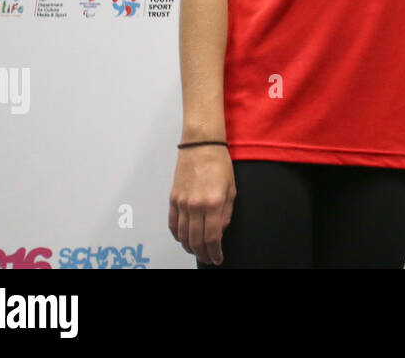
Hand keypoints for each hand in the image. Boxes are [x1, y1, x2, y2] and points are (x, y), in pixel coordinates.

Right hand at [168, 145, 235, 264]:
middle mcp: (195, 205)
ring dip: (190, 247)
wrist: (201, 145)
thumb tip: (220, 230)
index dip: (215, 251)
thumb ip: (226, 213)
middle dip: (203, 253)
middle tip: (208, 258)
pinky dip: (177, 235)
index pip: (212, 237)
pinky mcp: (173, 199)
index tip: (217, 257)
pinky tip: (183, 239)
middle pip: (196, 240)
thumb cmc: (218, 162)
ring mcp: (182, 203)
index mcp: (214, 203)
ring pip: (183, 235)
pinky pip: (173, 224)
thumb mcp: (231, 189)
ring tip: (197, 251)